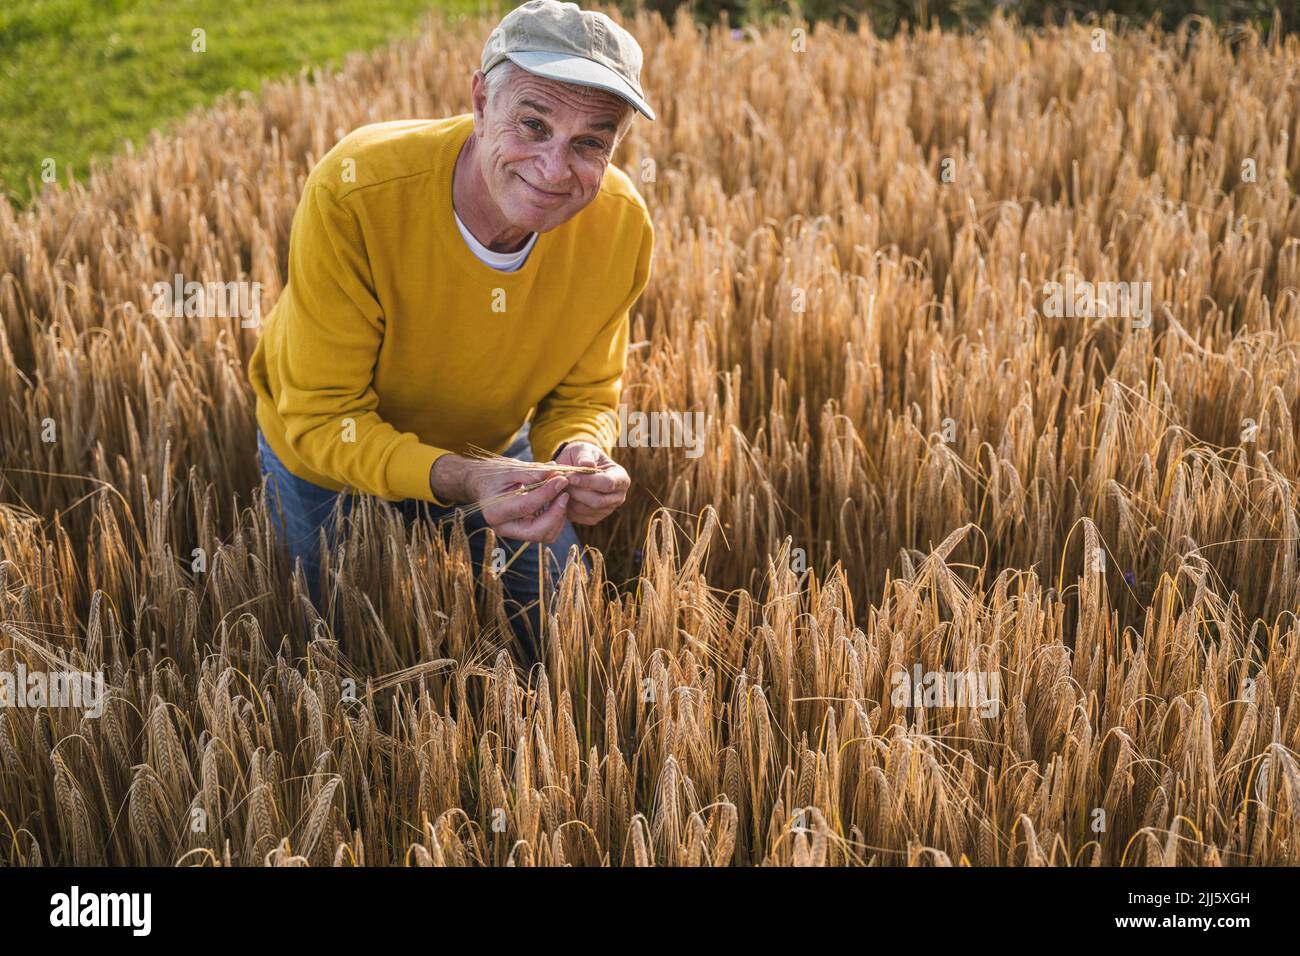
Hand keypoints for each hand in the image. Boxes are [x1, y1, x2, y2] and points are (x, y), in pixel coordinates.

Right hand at [431, 454, 570, 542]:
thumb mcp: (512, 468)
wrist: (483, 484)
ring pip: (546, 535)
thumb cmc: (494, 474)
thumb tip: (559, 475)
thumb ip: (534, 473)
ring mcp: (514, 533)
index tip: (562, 478)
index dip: (548, 492)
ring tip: (561, 494)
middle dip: (556, 513)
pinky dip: (556, 519)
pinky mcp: (525, 532)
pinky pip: (547, 533)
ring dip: (558, 516)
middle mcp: (503, 528)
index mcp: (495, 511)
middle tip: (565, 493)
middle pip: (538, 532)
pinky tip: (556, 501)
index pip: (528, 505)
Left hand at [554, 442, 628, 524]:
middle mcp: (618, 497)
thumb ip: (584, 456)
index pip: (608, 484)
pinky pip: (578, 516)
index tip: (570, 476)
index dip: (587, 481)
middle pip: (597, 501)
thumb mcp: (583, 449)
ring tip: (560, 486)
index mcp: (621, 478)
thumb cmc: (583, 455)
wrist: (576, 467)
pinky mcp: (593, 518)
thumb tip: (586, 465)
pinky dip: (567, 506)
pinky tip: (562, 494)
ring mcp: (607, 509)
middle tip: (561, 482)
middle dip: (576, 492)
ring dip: (569, 499)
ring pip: (585, 510)